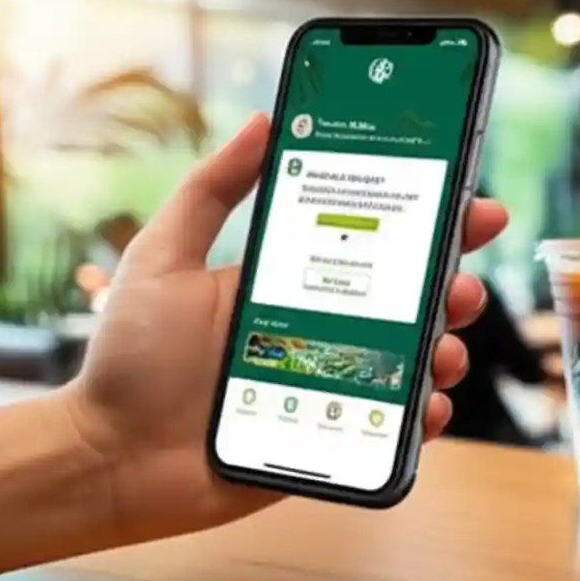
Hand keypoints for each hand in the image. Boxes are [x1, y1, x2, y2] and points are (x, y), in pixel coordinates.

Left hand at [64, 114, 507, 543]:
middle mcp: (318, 330)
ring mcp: (329, 387)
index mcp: (287, 283)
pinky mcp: (331, 439)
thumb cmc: (130, 358)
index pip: (370, 242)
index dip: (426, 222)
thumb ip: (211, 191)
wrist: (110, 460)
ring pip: (413, 362)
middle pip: (407, 301)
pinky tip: (426, 405)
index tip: (468, 201)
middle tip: (464, 283)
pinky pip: (394, 426)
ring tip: (444, 349)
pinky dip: (423, 416)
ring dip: (446, 349)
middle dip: (452, 286)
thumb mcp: (163, 258)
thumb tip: (262, 120)